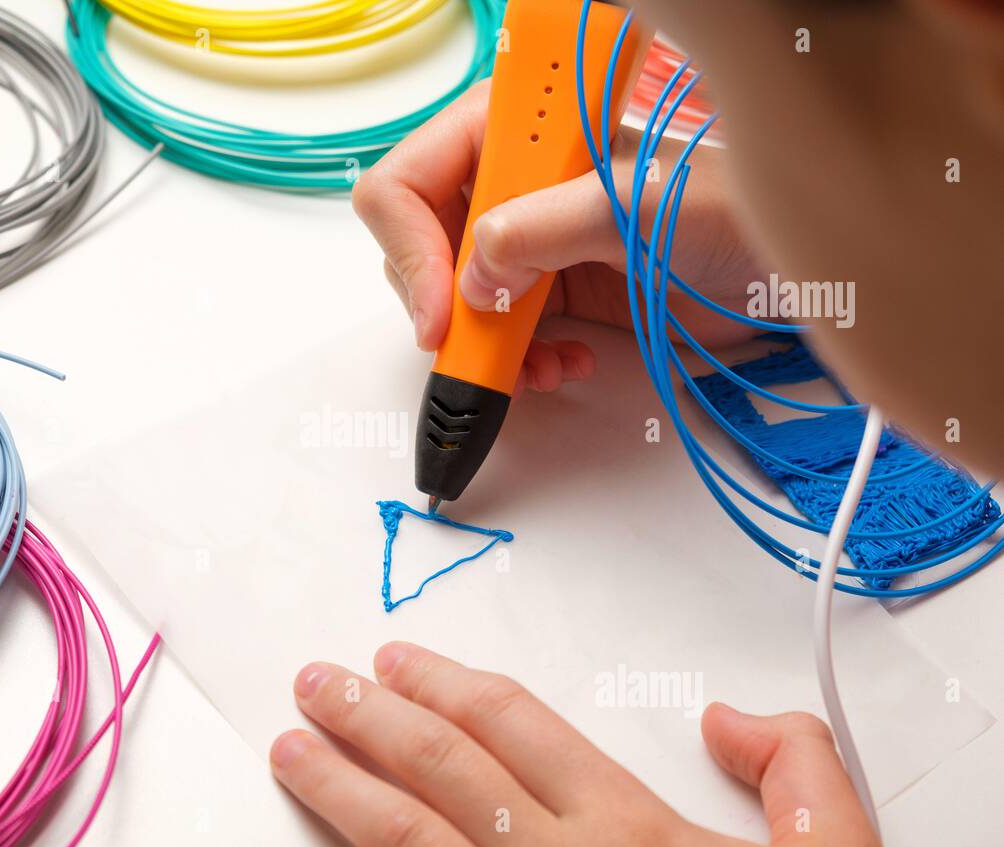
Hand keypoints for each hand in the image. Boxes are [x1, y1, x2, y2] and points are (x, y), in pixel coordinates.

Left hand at [270, 642, 885, 846]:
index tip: (399, 661)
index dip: (446, 682)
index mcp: (627, 829)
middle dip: (370, 715)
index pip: (511, 724)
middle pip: (442, 765)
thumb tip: (734, 718)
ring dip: (341, 783)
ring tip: (293, 747)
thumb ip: (797, 771)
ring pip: (404, 836)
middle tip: (319, 683)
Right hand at [352, 80, 766, 394]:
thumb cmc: (727, 214)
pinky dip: (515, 363)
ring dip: (481, 347)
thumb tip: (473, 275)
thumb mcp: (632, 207)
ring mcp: (526, 243)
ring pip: (452, 302)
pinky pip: (494, 335)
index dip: (411, 250)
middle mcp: (508, 186)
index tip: (444, 312)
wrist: (781, 274)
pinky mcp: (548, 292)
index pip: (409, 183)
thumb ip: (542, 228)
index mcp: (514, 134)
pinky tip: (560, 365)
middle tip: (482, 350)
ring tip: (536, 368)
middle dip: (445, 308)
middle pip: (419, 250)